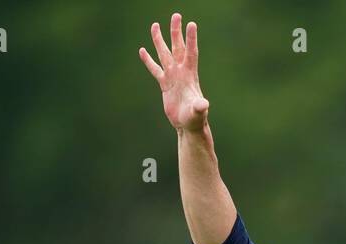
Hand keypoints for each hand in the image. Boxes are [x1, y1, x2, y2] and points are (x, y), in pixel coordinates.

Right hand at [139, 13, 209, 132]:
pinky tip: (142, 50)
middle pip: (177, 48)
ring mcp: (172, 77)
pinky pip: (155, 69)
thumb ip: (200, 107)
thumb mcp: (198, 113)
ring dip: (160, 41)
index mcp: (190, 75)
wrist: (188, 126)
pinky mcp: (165, 84)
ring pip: (165, 54)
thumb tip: (203, 105)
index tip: (192, 24)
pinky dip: (148, 60)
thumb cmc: (196, 119)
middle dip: (176, 32)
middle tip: (176, 15)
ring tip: (155, 25)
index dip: (191, 39)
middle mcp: (181, 72)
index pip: (191, 53)